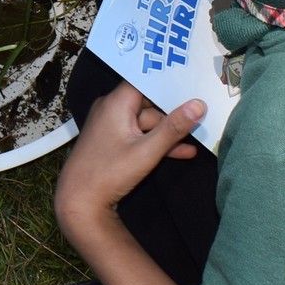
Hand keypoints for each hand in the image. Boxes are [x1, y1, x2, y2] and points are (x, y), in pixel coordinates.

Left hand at [54, 83, 204, 232]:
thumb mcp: (147, 151)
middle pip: (149, 104)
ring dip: (169, 134)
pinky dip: (156, 143)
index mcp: (116, 103)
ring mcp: (111, 126)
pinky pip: (139, 136)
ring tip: (200, 140)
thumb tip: (199, 104)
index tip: (194, 82)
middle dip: (174, 114)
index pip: (146, 82)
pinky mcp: (113, 142)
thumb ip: (173, 128)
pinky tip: (184, 153)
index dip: (169, 83)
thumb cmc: (110, 173)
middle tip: (205, 116)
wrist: (79, 202)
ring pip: (147, 123)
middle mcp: (111, 109)